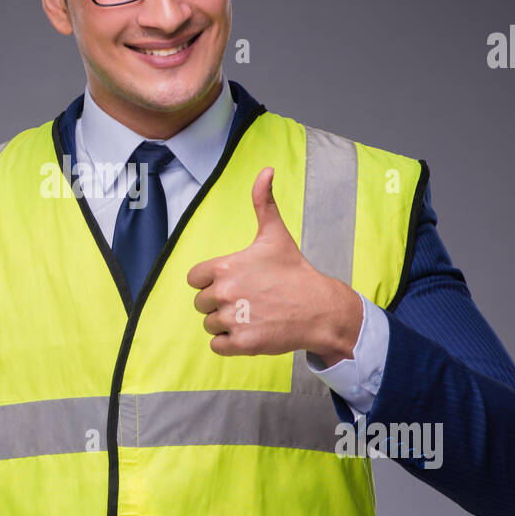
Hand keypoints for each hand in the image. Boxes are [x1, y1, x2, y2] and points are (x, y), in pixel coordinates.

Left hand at [185, 167, 361, 360]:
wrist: (320, 308)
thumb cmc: (294, 271)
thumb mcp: (275, 234)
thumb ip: (263, 202)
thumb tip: (266, 170)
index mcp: (224, 267)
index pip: (194, 279)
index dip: (211, 281)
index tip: (235, 281)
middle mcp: (224, 292)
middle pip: (201, 304)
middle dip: (220, 303)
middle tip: (248, 299)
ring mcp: (233, 319)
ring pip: (209, 325)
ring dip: (226, 323)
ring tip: (252, 314)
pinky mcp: (241, 343)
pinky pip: (217, 345)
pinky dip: (230, 342)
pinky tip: (251, 331)